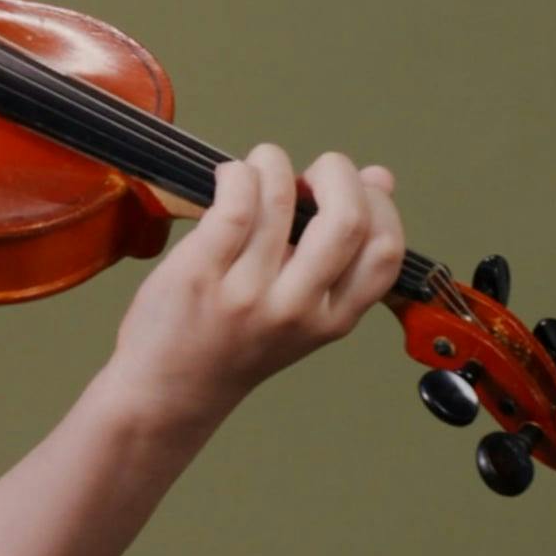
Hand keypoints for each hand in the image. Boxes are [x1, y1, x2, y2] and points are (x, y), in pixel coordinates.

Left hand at [110, 144, 407, 439]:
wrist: (171, 391)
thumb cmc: (237, 344)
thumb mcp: (305, 309)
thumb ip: (341, 251)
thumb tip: (381, 177)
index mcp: (332, 319)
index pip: (385, 251)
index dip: (378, 204)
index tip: (353, 190)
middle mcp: (295, 309)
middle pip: (346, 220)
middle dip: (338, 173)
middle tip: (314, 171)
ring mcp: (246, 293)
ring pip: (281, 199)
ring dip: (275, 163)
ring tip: (263, 168)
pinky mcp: (199, 274)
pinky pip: (233, 204)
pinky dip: (237, 174)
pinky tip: (231, 179)